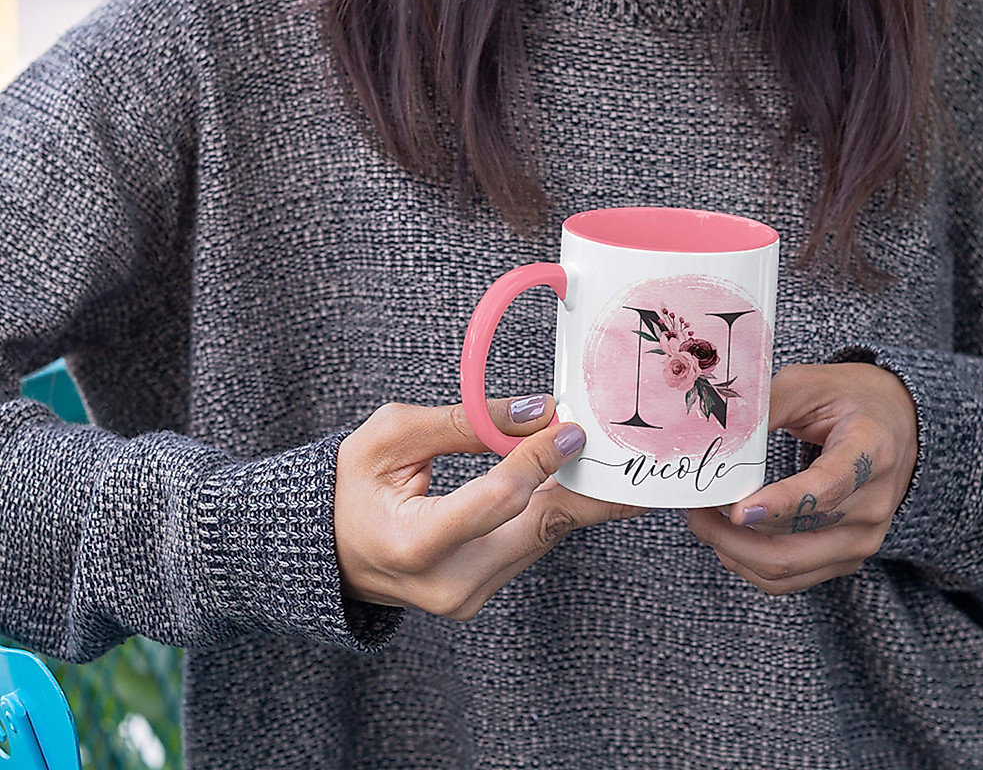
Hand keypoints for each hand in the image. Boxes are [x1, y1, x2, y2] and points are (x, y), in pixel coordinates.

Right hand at [334, 395, 649, 619]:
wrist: (326, 549)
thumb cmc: (350, 486)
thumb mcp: (392, 436)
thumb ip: (466, 421)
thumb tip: (538, 410)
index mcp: (415, 544)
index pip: (499, 499)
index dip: (540, 459)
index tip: (571, 426)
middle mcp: (448, 584)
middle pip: (539, 528)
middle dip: (588, 487)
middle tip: (630, 453)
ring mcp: (467, 597)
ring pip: (544, 537)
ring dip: (578, 493)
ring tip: (610, 454)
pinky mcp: (481, 592)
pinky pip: (532, 544)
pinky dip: (554, 507)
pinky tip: (577, 475)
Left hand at [681, 361, 917, 594]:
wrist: (896, 423)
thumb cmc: (848, 398)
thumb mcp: (807, 384)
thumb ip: (766, 406)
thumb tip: (714, 431)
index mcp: (870, 451)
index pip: (825, 490)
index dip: (781, 504)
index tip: (736, 509)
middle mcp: (874, 504)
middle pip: (795, 544)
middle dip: (732, 534)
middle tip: (692, 509)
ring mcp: (864, 539)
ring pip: (786, 569)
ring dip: (733, 551)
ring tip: (700, 520)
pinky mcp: (848, 558)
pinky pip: (791, 578)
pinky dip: (750, 563)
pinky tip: (726, 536)